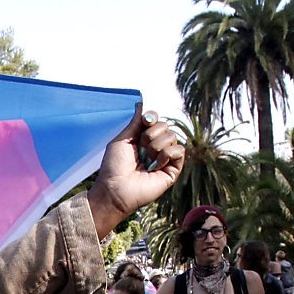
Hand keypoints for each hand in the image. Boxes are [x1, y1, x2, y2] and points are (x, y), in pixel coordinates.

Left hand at [86, 110, 184, 238]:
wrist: (116, 189)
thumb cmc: (114, 167)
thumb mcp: (122, 139)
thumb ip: (135, 123)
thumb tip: (141, 105)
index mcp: (143, 139)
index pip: (156, 119)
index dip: (151, 119)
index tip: (144, 124)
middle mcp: (156, 147)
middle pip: (165, 125)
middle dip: (151, 135)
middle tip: (141, 149)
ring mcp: (165, 158)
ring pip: (172, 136)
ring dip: (156, 146)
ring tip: (146, 161)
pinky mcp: (173, 170)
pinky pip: (179, 150)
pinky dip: (167, 155)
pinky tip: (156, 165)